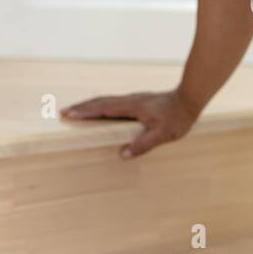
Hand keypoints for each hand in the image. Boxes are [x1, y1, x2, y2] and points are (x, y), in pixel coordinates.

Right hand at [61, 89, 201, 158]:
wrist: (189, 99)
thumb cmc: (177, 118)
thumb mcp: (162, 135)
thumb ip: (143, 144)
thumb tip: (122, 154)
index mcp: (131, 107)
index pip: (102, 109)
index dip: (84, 112)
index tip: (68, 114)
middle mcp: (129, 101)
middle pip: (100, 102)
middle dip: (81, 108)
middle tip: (63, 112)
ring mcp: (133, 100)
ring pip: (106, 101)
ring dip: (89, 106)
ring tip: (76, 112)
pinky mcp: (137, 101)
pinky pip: (113, 103)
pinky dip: (100, 106)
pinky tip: (100, 112)